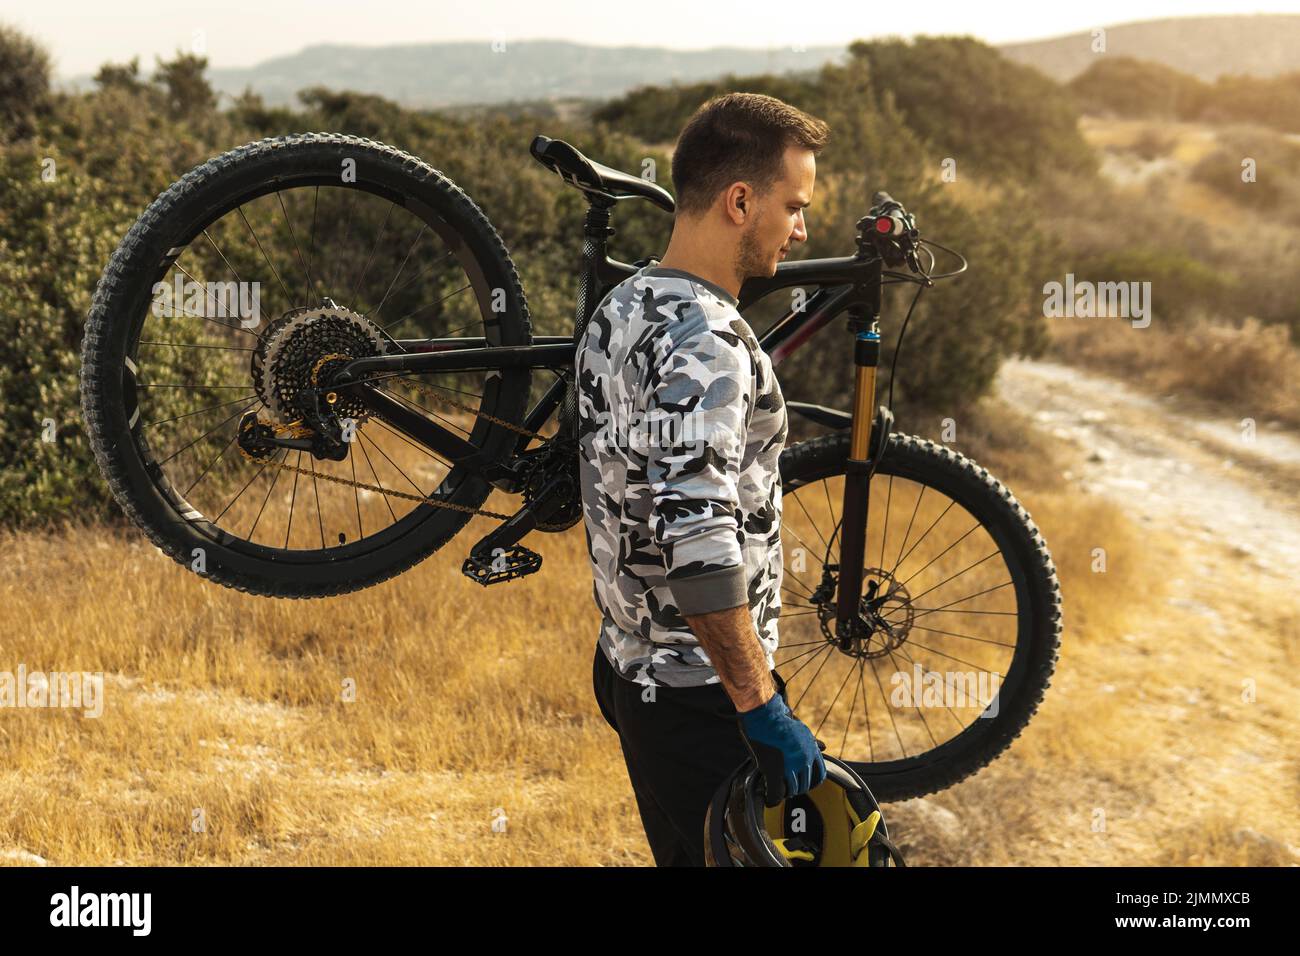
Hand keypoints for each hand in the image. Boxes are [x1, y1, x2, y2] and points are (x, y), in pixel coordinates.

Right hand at [737, 692, 826, 806]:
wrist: (764, 714)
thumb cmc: (780, 719)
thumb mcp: (801, 728)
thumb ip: (812, 741)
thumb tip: (825, 747)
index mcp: (812, 749)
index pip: (820, 774)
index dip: (812, 782)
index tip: (804, 783)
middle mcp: (804, 759)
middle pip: (806, 784)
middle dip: (797, 788)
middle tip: (788, 789)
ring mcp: (790, 765)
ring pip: (793, 789)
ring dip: (785, 792)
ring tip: (777, 792)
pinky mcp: (774, 769)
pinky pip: (776, 792)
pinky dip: (772, 799)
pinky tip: (768, 800)